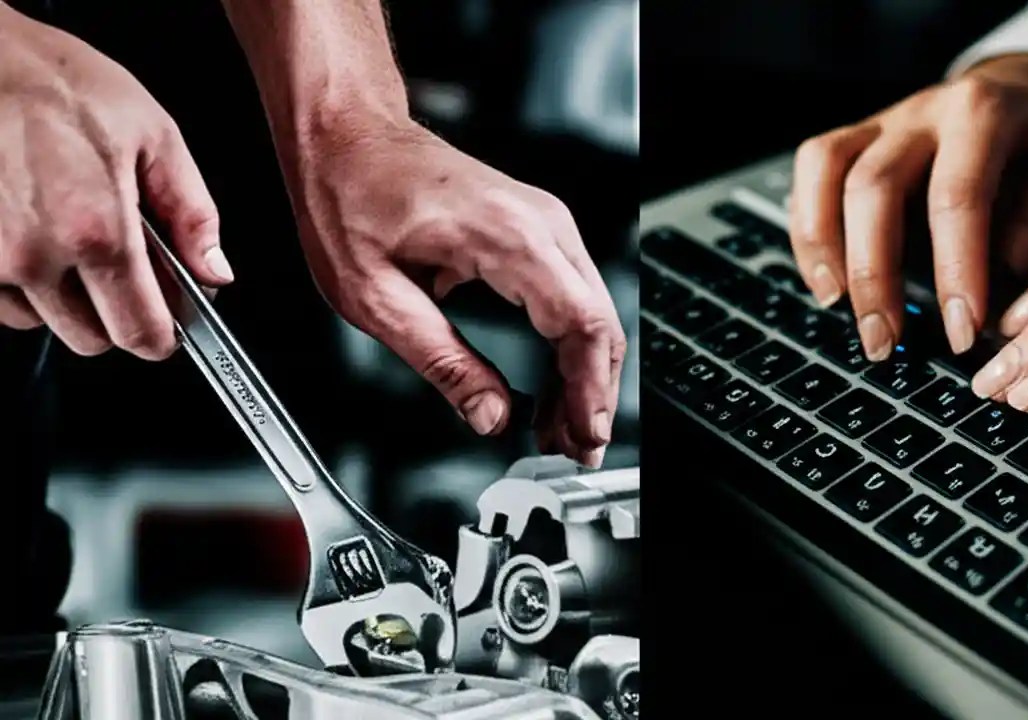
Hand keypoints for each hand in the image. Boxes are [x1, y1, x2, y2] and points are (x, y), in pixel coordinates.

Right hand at [0, 7, 229, 357]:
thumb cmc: (63, 86)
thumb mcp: (156, 139)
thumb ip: (193, 216)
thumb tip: (215, 272)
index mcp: (96, 231)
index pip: (140, 333)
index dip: (163, 335)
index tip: (171, 324)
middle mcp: (35, 255)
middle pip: (92, 339)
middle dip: (116, 313)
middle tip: (122, 264)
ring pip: (44, 322)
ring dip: (64, 296)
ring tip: (70, 233)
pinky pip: (3, 301)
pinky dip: (23, 282)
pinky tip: (36, 233)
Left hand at [289, 118, 624, 466]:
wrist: (346, 136)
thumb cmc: (350, 194)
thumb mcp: (376, 298)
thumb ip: (442, 363)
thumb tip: (489, 414)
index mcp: (507, 236)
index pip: (580, 325)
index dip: (589, 391)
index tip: (583, 437)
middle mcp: (540, 223)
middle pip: (599, 323)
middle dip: (594, 396)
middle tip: (574, 452)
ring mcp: (544, 222)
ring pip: (592, 313)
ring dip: (584, 376)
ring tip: (559, 433)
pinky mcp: (536, 230)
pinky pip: (573, 296)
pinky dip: (570, 347)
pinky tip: (553, 388)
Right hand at [789, 54, 1027, 359]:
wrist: (1012, 81)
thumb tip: (1004, 267)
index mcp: (982, 113)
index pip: (958, 195)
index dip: (956, 269)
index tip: (961, 331)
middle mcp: (921, 113)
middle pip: (874, 187)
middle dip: (874, 274)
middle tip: (885, 340)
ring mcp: (879, 122)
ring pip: (825, 170)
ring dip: (823, 247)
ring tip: (838, 308)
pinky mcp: (852, 138)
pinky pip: (809, 171)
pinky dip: (807, 229)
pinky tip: (823, 279)